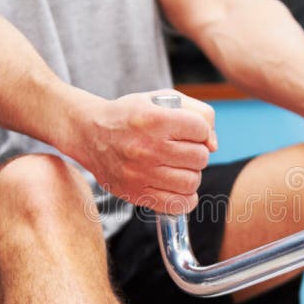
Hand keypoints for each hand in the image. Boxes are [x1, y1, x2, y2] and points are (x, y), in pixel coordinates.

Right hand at [72, 89, 216, 213]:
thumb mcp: (163, 99)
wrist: (90, 133)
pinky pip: (178, 204)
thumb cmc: (132, 115)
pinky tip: (178, 186)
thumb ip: (199, 113)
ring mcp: (140, 173)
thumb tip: (214, 145)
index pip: (200, 129)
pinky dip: (186, 198)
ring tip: (178, 167)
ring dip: (191, 174)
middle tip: (182, 150)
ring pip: (192, 181)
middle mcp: (147, 147)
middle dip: (197, 152)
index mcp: (153, 119)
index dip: (200, 130)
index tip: (188, 131)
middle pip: (200, 157)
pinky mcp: (136, 193)